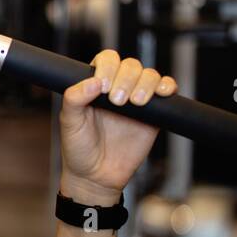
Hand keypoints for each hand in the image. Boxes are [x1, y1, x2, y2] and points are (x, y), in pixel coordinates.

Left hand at [59, 50, 177, 203]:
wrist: (96, 176)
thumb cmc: (79, 148)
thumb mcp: (68, 122)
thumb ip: (74, 99)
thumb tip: (92, 82)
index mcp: (94, 85)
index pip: (106, 60)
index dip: (107, 67)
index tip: (102, 86)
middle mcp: (116, 88)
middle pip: (131, 65)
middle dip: (126, 78)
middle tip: (117, 101)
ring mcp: (136, 100)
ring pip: (149, 75)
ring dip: (145, 83)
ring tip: (135, 103)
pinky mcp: (154, 114)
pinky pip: (166, 91)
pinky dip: (168, 86)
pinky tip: (162, 93)